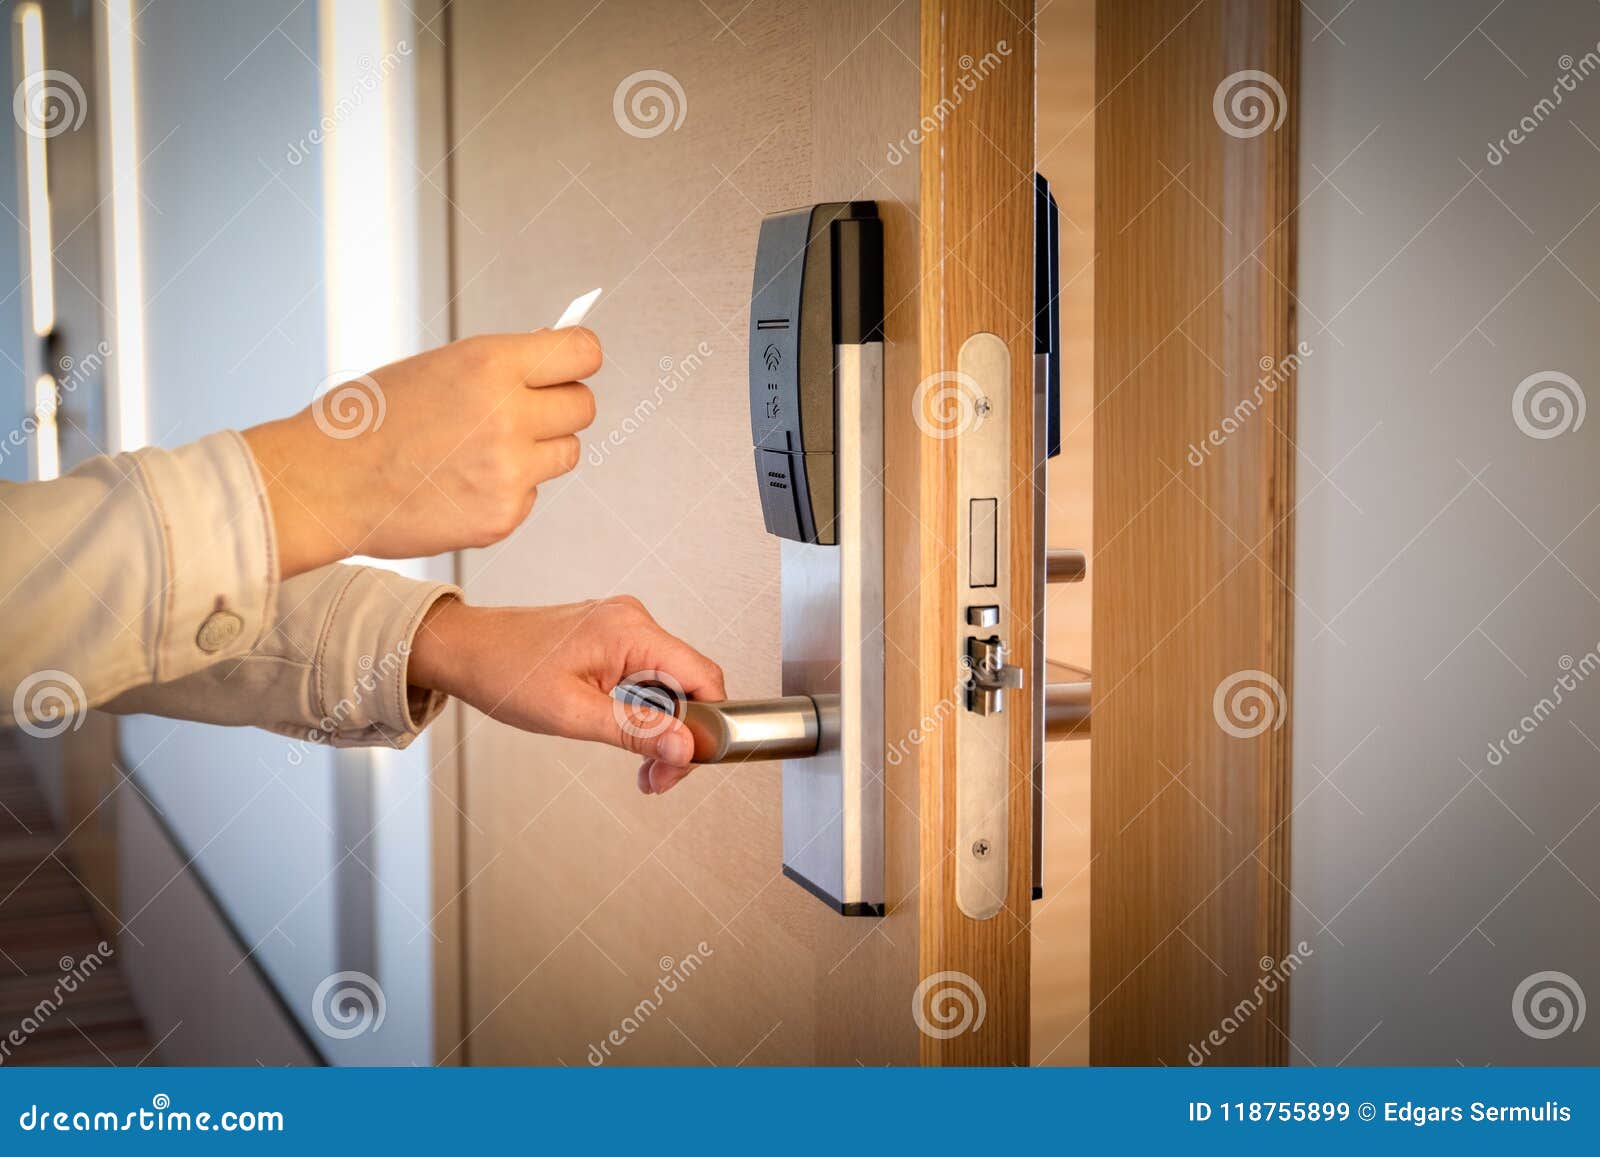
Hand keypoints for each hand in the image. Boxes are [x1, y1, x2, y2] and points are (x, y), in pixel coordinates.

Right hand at [243, 329, 600, 577]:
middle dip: (559, 407)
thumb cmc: (369, 421)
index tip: (569, 367)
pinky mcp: (503, 517)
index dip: (577, 359)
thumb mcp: (436, 368)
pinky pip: (531, 494)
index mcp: (490, 364)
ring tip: (483, 450)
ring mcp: (509, 472)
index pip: (583, 352)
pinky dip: (507, 490)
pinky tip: (459, 485)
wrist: (323, 485)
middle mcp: (509, 416)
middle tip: (523, 412)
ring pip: (565, 453)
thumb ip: (500, 366)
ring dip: (539, 450)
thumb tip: (556, 356)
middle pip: (583, 407)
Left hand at [407, 595, 726, 794]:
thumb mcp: (570, 714)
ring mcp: (624, 626)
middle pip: (690, 684)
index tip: (684, 764)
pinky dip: (645, 710)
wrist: (464, 649)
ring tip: (641, 767)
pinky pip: (649, 674)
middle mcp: (634, 620)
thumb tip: (684, 747)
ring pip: (671, 683)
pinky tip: (627, 734)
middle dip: (680, 737)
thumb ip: (634, 730)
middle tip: (655, 777)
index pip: (703, 678)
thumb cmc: (504, 673)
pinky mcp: (613, 636)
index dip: (706, 728)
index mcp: (630, 632)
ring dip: (662, 728)